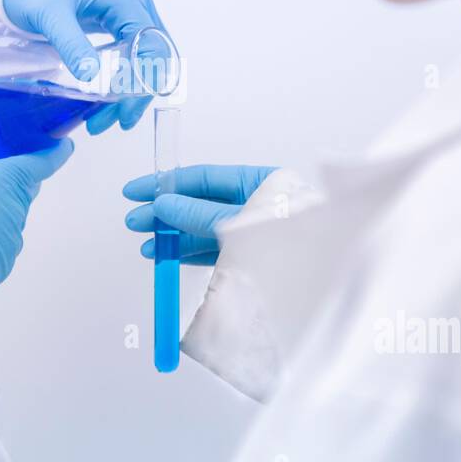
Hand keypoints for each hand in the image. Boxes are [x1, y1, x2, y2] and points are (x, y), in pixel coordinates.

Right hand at [0, 97, 73, 309]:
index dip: (56, 151)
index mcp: (5, 182)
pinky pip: (4, 238)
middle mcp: (17, 211)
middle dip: (15, 175)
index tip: (64, 144)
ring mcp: (13, 241)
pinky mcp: (3, 265)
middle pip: (25, 186)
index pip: (43, 162)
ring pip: (14, 213)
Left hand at [3, 0, 172, 134]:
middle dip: (139, 93)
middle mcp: (135, 3)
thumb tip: (91, 77)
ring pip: (146, 58)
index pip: (151, 44)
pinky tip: (107, 100)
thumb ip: (72, 44)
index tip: (124, 110)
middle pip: (154, 55)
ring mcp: (129, 11)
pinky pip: (133, 54)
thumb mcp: (49, 16)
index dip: (144, 80)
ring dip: (132, 91)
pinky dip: (125, 79)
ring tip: (105, 119)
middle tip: (116, 122)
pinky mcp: (119, 21)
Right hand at [122, 164, 277, 265]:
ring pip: (204, 228)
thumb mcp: (237, 221)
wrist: (326, 283)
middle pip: (201, 203)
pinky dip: (189, 252)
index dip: (167, 184)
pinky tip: (167, 255)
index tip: (136, 191)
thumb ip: (198, 214)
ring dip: (174, 236)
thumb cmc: (290, 242)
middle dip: (165, 212)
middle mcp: (257, 203)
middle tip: (134, 222)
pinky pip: (214, 249)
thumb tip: (163, 203)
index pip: (204, 178)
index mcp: (261, 183)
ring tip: (147, 245)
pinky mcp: (252, 258)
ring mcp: (253, 232)